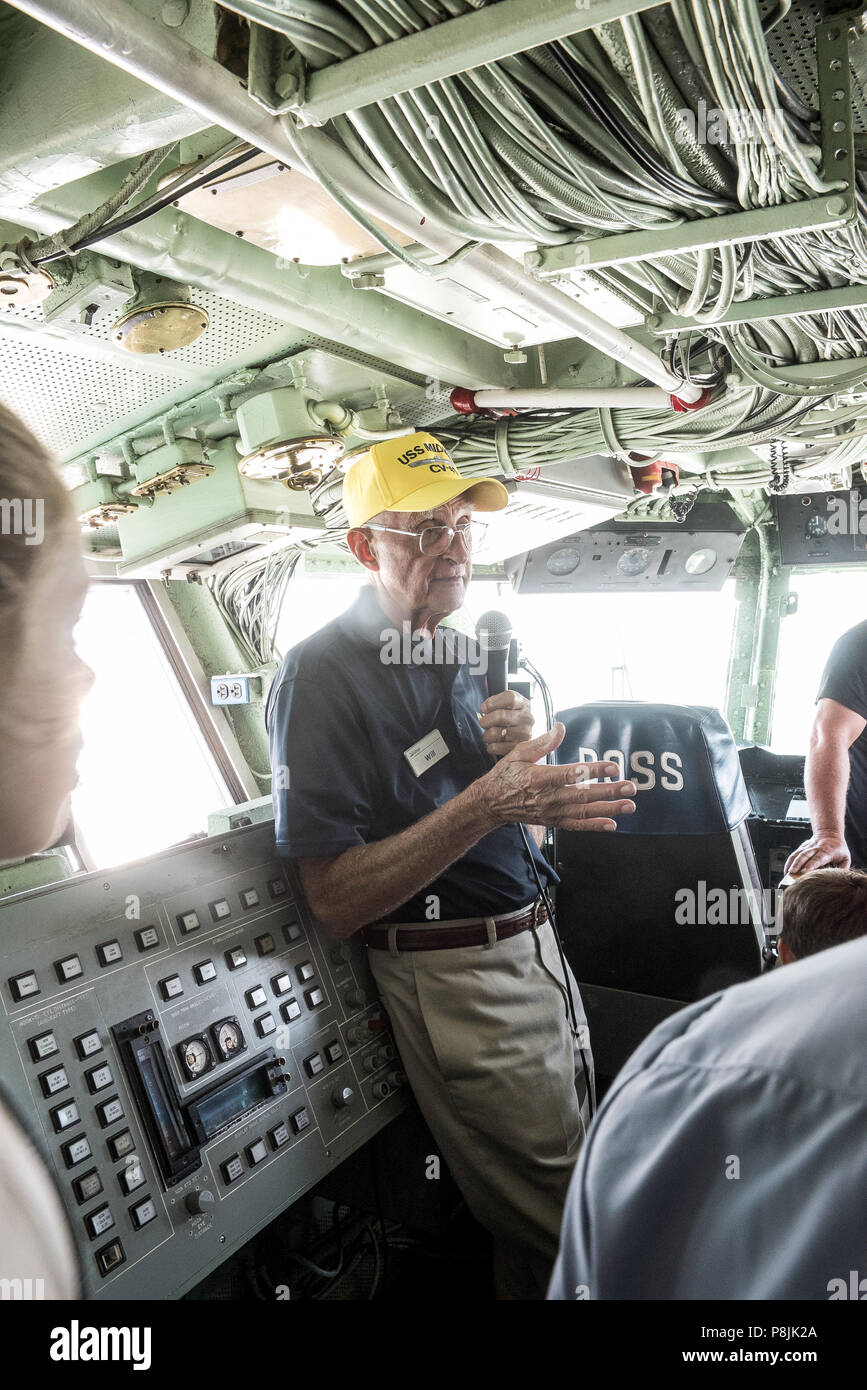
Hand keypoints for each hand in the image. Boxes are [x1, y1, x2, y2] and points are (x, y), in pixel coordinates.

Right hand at [472, 722, 635, 831]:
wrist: (491, 803)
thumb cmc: (505, 775)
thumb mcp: (519, 753)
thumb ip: (543, 742)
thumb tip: (561, 728)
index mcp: (539, 778)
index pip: (571, 774)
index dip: (593, 770)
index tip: (612, 767)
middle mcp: (547, 797)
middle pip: (582, 795)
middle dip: (609, 791)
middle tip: (630, 787)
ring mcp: (551, 811)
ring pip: (584, 811)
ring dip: (608, 809)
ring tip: (629, 805)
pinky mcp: (552, 821)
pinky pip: (576, 825)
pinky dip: (594, 826)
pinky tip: (612, 824)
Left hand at [479, 690, 533, 757]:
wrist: (523, 737)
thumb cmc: (510, 717)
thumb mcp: (506, 705)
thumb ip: (494, 703)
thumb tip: (484, 708)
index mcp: (523, 704)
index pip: (510, 698)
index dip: (493, 702)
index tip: (484, 708)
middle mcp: (527, 718)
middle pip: (500, 716)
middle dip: (486, 720)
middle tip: (483, 723)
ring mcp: (524, 734)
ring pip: (495, 733)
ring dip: (486, 734)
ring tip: (488, 734)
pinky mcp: (518, 748)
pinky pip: (495, 747)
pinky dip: (490, 746)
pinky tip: (493, 743)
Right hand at [784, 831, 850, 876]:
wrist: (830, 833)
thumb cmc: (838, 847)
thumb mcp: (845, 857)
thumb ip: (843, 869)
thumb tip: (839, 879)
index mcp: (827, 851)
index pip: (817, 858)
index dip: (810, 865)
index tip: (804, 871)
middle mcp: (815, 848)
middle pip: (804, 855)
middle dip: (797, 864)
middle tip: (792, 873)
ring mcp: (808, 847)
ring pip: (797, 854)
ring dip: (791, 863)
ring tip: (786, 873)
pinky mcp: (802, 847)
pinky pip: (794, 854)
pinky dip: (789, 862)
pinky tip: (786, 870)